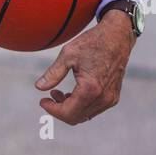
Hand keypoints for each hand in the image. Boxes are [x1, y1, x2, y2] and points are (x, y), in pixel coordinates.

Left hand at [35, 8, 135, 124]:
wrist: (117, 36)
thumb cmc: (92, 42)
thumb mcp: (68, 54)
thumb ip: (53, 73)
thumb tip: (39, 87)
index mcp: (90, 88)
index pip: (67, 112)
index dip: (52, 110)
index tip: (42, 101)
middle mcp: (103, 97)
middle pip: (75, 118)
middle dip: (59, 110)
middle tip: (50, 96)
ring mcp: (110, 99)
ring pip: (85, 115)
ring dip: (70, 108)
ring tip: (59, 92)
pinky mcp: (114, 96)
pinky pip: (94, 109)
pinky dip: (81, 106)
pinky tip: (74, 92)